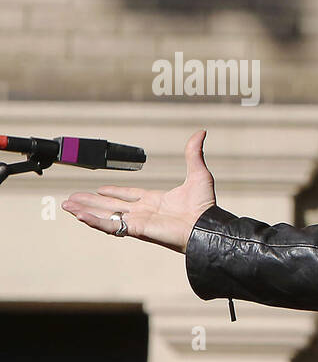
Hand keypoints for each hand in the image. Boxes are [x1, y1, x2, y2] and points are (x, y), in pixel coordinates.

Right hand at [62, 129, 215, 253]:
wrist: (206, 226)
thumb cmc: (205, 205)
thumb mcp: (198, 174)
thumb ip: (194, 153)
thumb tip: (201, 132)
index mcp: (156, 201)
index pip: (130, 195)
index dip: (115, 192)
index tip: (100, 189)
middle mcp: (145, 212)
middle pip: (111, 206)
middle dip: (91, 202)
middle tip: (73, 198)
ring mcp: (139, 221)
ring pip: (106, 215)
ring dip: (86, 210)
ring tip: (68, 205)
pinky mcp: (137, 230)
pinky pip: (110, 225)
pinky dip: (94, 221)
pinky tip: (79, 215)